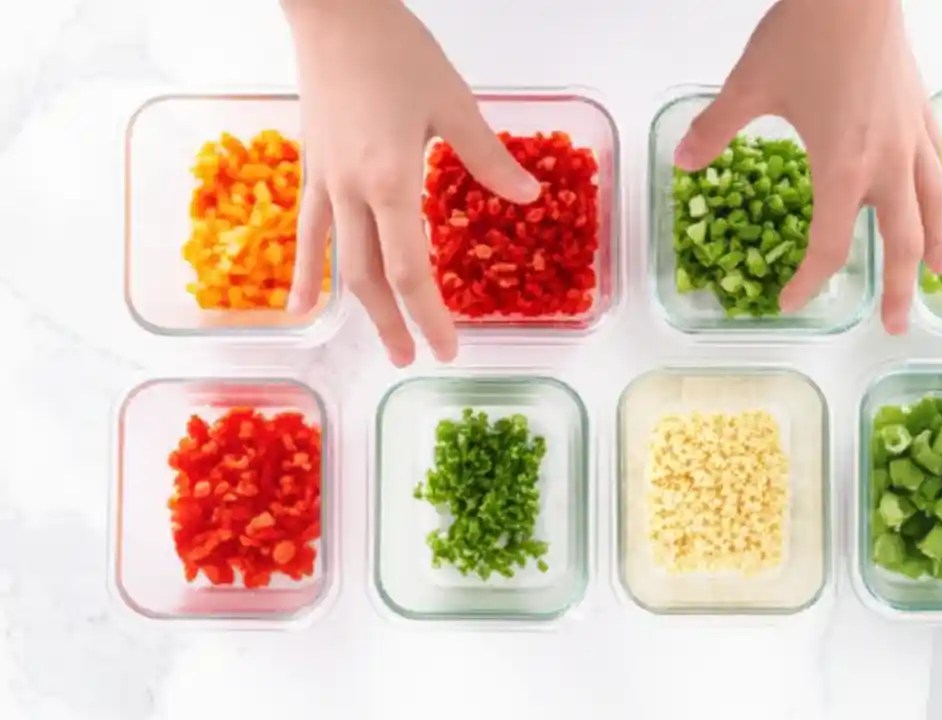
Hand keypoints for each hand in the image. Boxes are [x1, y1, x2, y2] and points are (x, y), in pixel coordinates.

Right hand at [283, 0, 539, 364]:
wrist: (333, 13)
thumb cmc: (396, 52)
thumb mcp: (453, 104)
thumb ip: (487, 159)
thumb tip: (529, 197)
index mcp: (390, 181)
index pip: (410, 270)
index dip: (429, 315)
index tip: (448, 349)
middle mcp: (352, 192)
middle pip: (372, 278)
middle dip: (395, 323)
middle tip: (412, 359)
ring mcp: (325, 183)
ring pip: (340, 262)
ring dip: (359, 309)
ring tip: (378, 343)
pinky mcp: (311, 169)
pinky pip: (307, 232)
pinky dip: (307, 271)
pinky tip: (302, 305)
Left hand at [674, 0, 941, 333]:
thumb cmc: (804, 36)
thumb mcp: (749, 86)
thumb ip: (716, 130)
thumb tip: (684, 162)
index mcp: (843, 170)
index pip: (830, 247)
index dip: (809, 282)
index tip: (790, 302)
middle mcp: (886, 164)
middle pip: (901, 243)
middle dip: (897, 291)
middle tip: (893, 327)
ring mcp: (911, 138)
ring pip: (934, 206)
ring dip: (935, 246)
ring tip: (938, 274)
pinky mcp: (921, 111)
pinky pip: (937, 164)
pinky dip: (939, 193)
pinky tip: (936, 196)